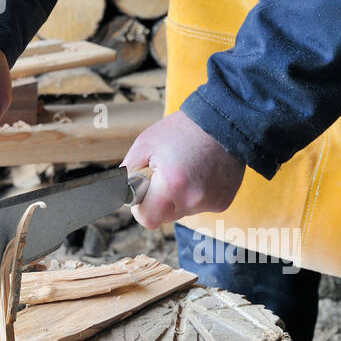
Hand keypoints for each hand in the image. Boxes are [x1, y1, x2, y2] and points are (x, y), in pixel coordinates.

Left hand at [121, 110, 244, 229]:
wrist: (222, 122)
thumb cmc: (181, 130)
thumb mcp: (145, 144)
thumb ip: (128, 171)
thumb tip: (118, 191)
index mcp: (173, 185)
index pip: (147, 218)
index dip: (141, 206)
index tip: (143, 190)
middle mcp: (194, 199)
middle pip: (164, 217)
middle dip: (158, 201)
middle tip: (165, 175)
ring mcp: (211, 202)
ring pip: (182, 212)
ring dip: (178, 198)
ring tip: (185, 170)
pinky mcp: (222, 202)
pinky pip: (199, 206)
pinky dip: (195, 194)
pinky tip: (200, 173)